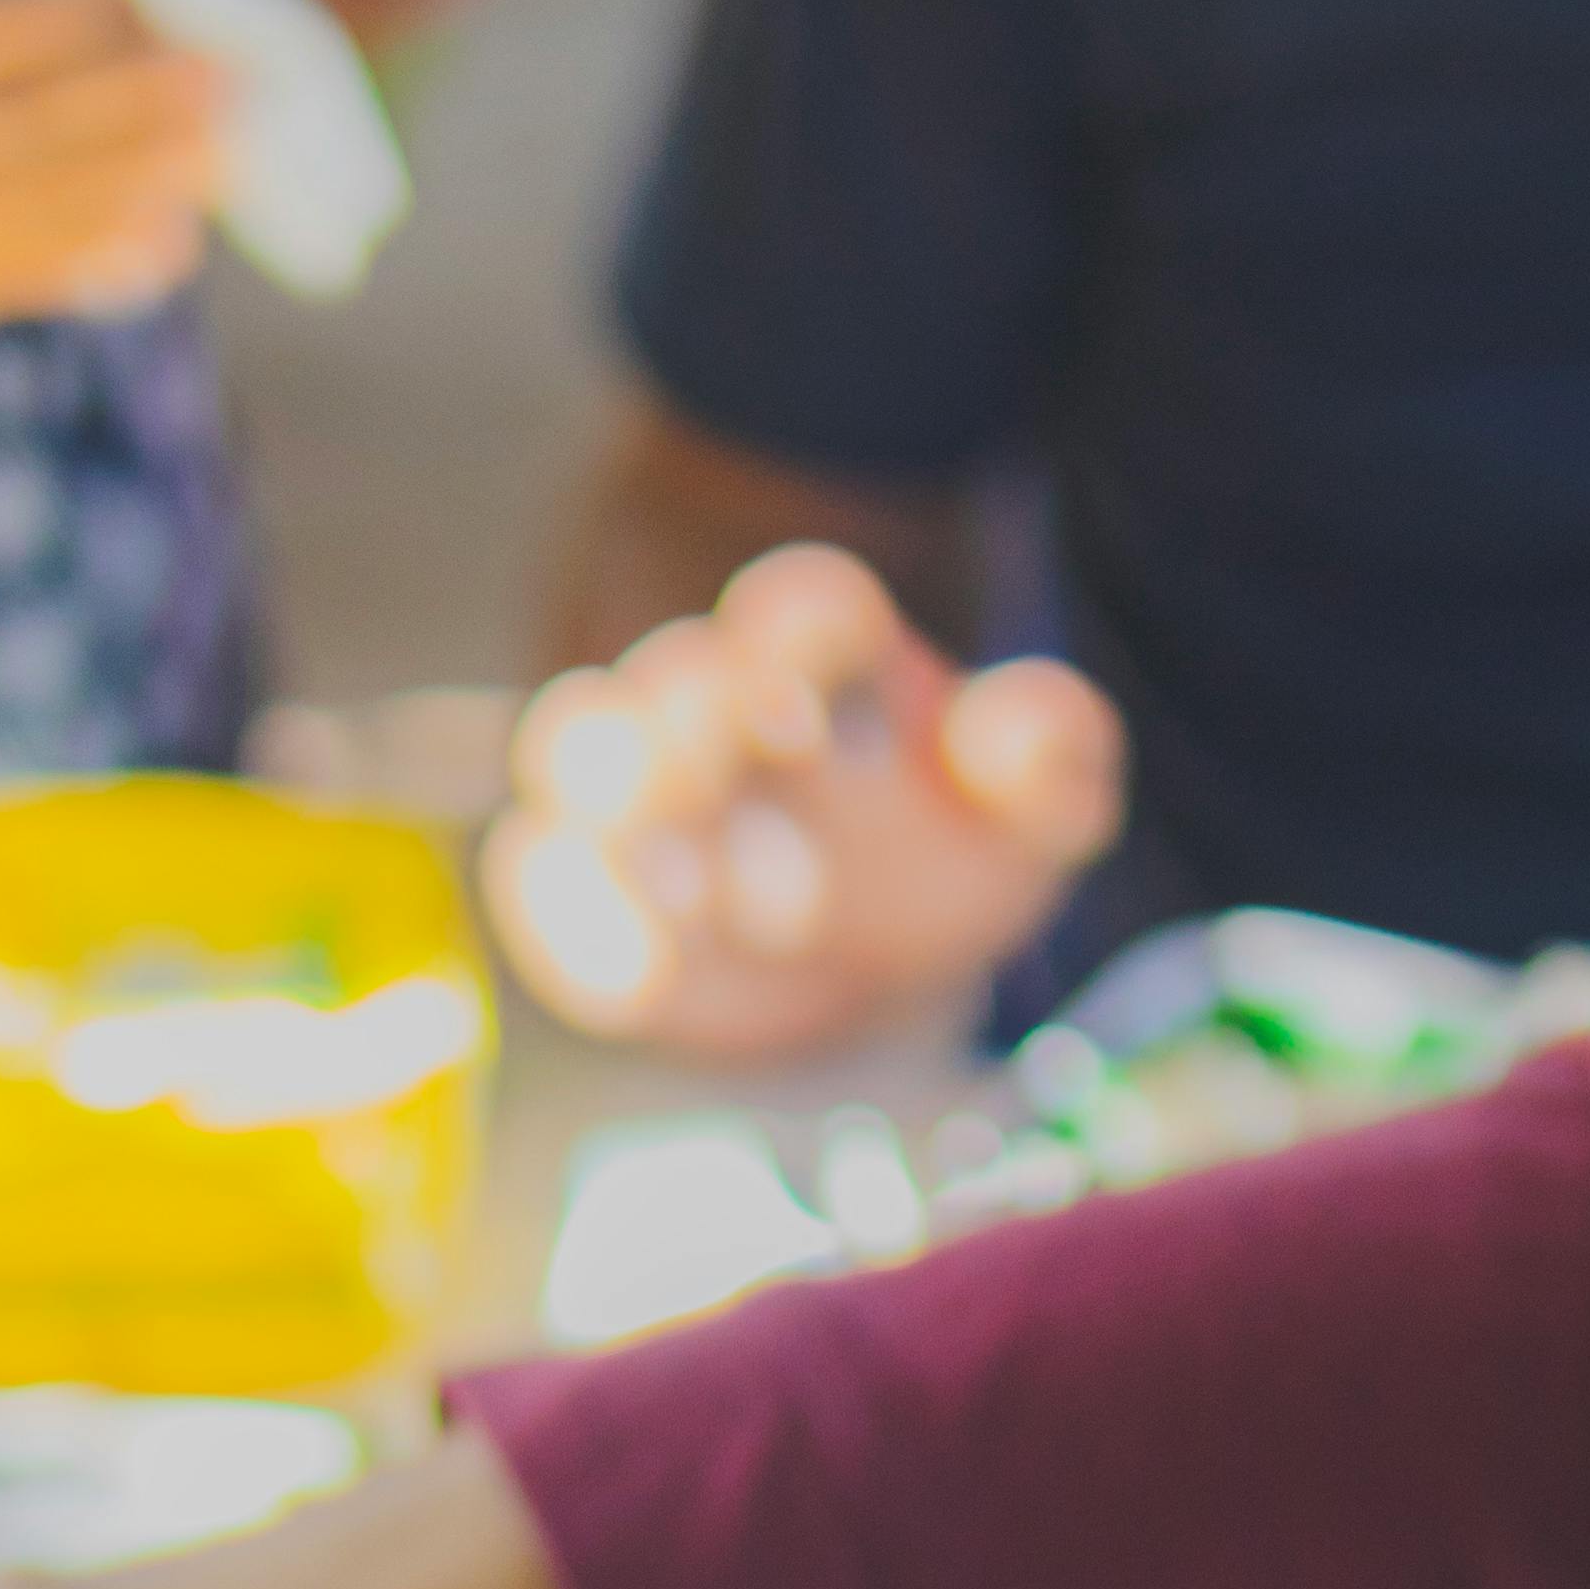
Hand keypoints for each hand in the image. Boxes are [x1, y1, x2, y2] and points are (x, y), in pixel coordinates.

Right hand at [480, 542, 1124, 1058]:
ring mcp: (632, 788)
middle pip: (671, 675)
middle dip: (685, 730)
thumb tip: (1009, 729)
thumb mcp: (1035, 812)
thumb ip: (1048, 759)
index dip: (789, 646)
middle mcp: (715, 701)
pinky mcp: (580, 877)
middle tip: (709, 793)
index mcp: (825, 660)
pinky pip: (541, 868)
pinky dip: (571, 913)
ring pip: (577, 745)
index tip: (801, 717)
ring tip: (679, 896)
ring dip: (610, 805)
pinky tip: (639, 975)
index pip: (799, 613)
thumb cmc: (943, 857)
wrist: (860, 955)